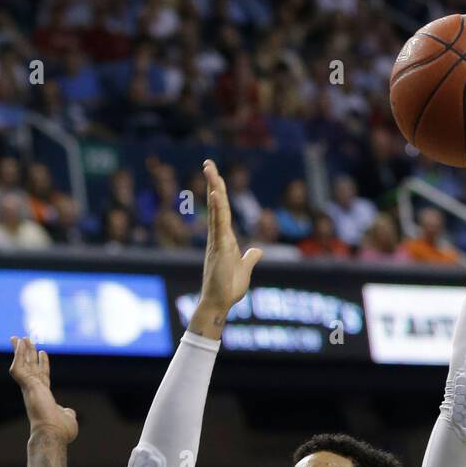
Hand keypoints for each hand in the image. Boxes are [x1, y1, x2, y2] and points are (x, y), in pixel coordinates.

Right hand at [9, 336, 77, 442]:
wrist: (52, 433)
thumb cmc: (60, 430)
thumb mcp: (68, 418)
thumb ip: (68, 412)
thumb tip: (70, 412)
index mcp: (44, 396)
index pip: (43, 376)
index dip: (43, 364)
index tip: (43, 353)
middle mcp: (34, 390)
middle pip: (30, 367)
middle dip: (28, 353)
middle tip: (25, 339)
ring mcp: (29, 387)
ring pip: (23, 364)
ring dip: (21, 350)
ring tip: (21, 336)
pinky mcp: (26, 384)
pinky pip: (19, 366)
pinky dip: (19, 354)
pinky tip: (20, 343)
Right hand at [191, 159, 261, 335]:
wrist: (220, 304)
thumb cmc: (228, 289)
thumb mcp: (244, 269)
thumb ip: (250, 259)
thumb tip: (257, 251)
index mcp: (224, 239)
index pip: (221, 210)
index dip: (219, 192)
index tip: (215, 175)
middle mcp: (218, 236)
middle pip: (217, 204)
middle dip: (213, 183)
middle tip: (208, 163)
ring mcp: (217, 241)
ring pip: (217, 210)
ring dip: (214, 189)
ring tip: (210, 169)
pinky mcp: (220, 248)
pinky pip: (219, 225)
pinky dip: (217, 208)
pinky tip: (216, 194)